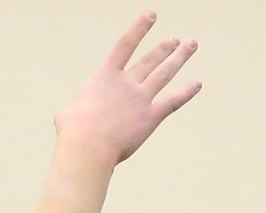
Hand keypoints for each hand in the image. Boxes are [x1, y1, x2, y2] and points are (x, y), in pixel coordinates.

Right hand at [55, 11, 201, 163]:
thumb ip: (81, 105)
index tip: (151, 15)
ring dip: (179, 57)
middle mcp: (126, 83)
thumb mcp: (69, 111)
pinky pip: (173, 101)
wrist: (87, 146)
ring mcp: (141, 98)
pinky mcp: (150, 117)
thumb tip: (79, 113)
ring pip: (165, 73)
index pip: (124, 45)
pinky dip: (186, 92)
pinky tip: (197, 84)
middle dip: (165, 47)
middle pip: (150, 59)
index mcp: (104, 77)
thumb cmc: (73, 131)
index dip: (139, 28)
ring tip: (191, 45)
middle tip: (175, 40)